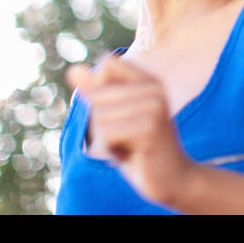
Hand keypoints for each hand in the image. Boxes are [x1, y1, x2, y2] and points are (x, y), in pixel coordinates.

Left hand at [66, 57, 195, 207]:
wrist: (171, 178)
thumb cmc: (138, 147)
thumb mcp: (114, 116)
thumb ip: (94, 91)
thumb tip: (72, 69)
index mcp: (149, 80)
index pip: (108, 64)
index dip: (98, 89)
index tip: (116, 111)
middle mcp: (155, 88)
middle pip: (97, 96)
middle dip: (100, 123)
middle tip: (126, 136)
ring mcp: (155, 107)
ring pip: (100, 116)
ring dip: (106, 138)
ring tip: (129, 145)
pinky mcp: (150, 128)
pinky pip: (107, 134)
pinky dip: (111, 149)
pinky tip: (131, 154)